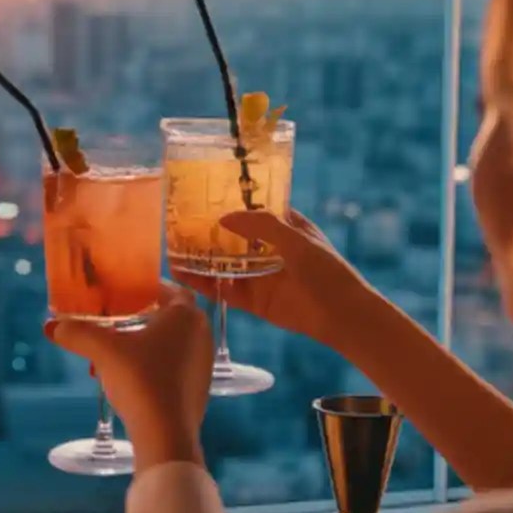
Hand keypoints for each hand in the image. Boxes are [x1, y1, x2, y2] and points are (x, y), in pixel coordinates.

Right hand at [46, 282, 212, 472]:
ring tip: (110, 358)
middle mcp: (201, 335)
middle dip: (136, 321)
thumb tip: (51, 326)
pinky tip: (126, 382)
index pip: (168, 289)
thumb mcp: (103, 351)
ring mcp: (202, 364)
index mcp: (186, 315)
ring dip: (140, 347)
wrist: (166, 435)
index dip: (145, 289)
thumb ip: (78, 333)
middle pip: (166, 318)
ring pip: (167, 345)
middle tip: (111, 325)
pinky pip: (172, 367)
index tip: (122, 294)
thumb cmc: (141, 380)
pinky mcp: (198, 389)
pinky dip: (150, 367)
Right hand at [174, 209, 381, 352]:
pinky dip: (204, 284)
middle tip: (176, 224)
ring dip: (200, 259)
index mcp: (284, 227)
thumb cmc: (326, 270)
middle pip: (231, 238)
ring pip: (223, 264)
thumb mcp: (296, 238)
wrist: (341, 315)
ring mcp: (259, 276)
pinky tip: (182, 275)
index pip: (251, 210)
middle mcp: (268, 249)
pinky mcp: (253, 301)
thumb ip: (261, 225)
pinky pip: (224, 290)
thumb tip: (224, 217)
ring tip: (170, 249)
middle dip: (207, 232)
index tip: (201, 196)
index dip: (229, 203)